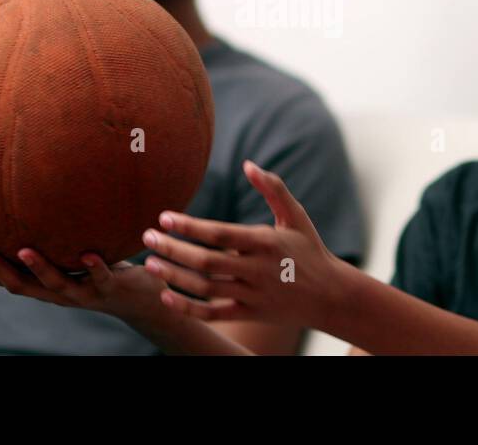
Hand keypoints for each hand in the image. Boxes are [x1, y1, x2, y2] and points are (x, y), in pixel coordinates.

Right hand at [0, 239, 169, 325]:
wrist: (139, 297)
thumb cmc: (101, 267)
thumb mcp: (73, 251)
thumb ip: (53, 234)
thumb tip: (31, 194)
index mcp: (44, 283)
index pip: (4, 276)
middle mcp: (58, 292)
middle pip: (19, 284)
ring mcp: (83, 292)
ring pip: (56, 284)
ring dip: (39, 268)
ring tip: (24, 250)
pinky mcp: (109, 289)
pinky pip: (101, 279)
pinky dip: (94, 268)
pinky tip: (88, 255)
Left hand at [141, 160, 350, 329]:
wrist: (331, 296)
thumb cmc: (309, 250)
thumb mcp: (296, 216)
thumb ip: (273, 188)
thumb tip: (248, 164)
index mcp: (266, 242)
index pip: (220, 233)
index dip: (190, 227)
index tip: (164, 218)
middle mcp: (258, 269)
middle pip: (207, 261)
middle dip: (173, 250)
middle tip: (146, 238)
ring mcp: (253, 294)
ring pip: (206, 288)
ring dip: (174, 276)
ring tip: (149, 264)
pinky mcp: (250, 313)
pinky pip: (214, 313)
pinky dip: (188, 308)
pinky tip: (166, 296)